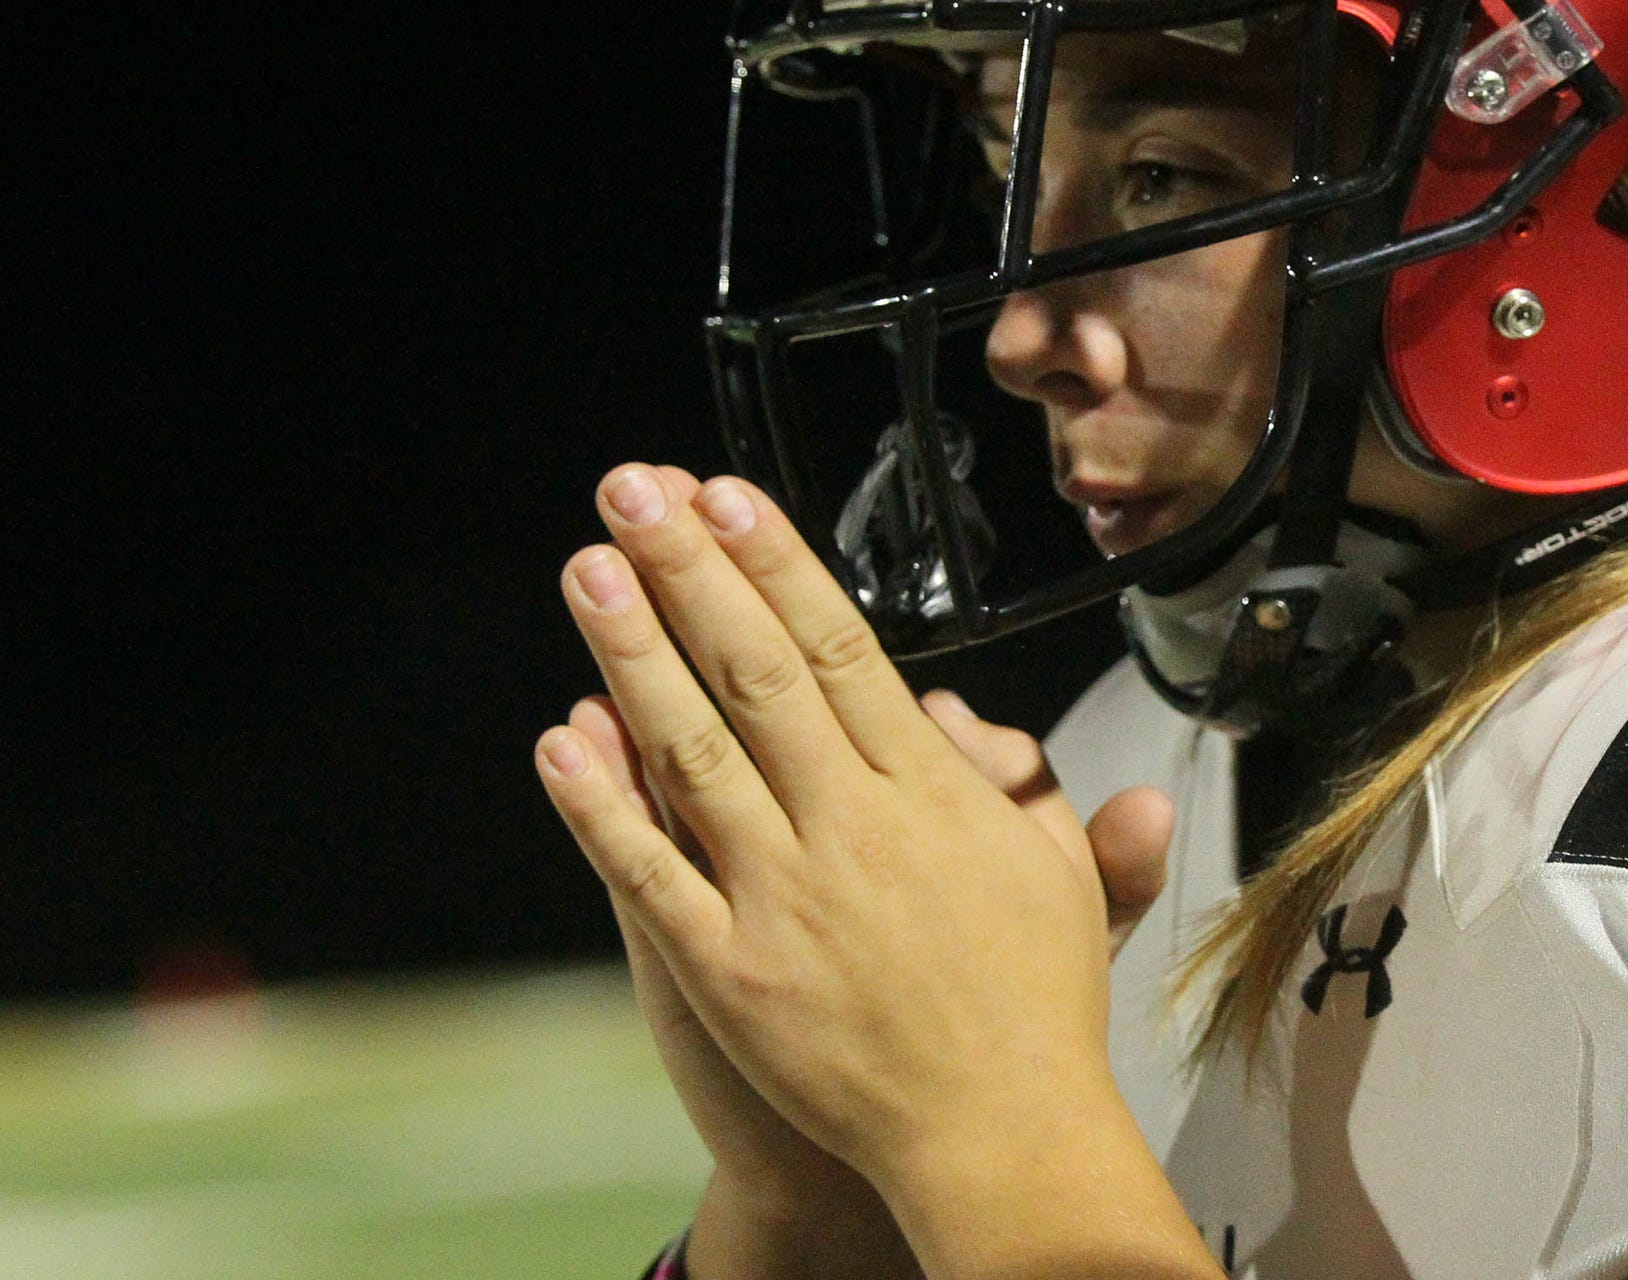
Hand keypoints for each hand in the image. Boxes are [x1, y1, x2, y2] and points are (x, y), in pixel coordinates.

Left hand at [536, 464, 1211, 1279]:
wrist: (999, 1138)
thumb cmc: (1034, 1014)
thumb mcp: (1064, 883)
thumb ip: (1037, 797)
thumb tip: (1006, 733)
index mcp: (930, 795)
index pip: (839, 649)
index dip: (775, 565)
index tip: (727, 497)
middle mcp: (852, 830)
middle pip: (756, 672)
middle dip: (689, 571)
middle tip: (633, 490)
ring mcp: (784, 899)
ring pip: (692, 751)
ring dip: (634, 654)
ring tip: (588, 570)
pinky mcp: (731, 972)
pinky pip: (651, 873)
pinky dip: (603, 805)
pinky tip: (563, 738)